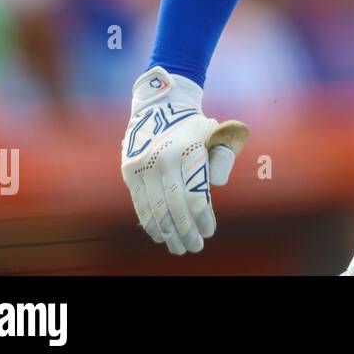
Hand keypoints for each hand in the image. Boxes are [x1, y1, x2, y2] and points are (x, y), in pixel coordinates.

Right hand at [119, 67, 249, 254]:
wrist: (159, 106)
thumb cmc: (195, 127)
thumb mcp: (215, 134)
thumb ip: (223, 156)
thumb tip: (218, 184)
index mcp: (188, 152)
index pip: (196, 196)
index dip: (203, 218)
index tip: (209, 232)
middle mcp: (164, 160)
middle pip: (176, 208)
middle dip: (187, 232)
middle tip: (195, 247)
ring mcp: (144, 166)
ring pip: (156, 210)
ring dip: (168, 233)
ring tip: (179, 247)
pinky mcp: (130, 171)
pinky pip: (140, 204)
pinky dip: (150, 223)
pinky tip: (160, 235)